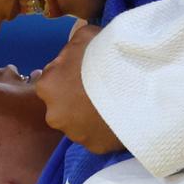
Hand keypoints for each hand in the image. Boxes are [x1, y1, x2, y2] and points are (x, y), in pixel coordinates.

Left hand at [35, 25, 124, 153]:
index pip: (53, 78)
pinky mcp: (94, 147)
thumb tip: (73, 53)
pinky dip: (104, 128)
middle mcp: (54, 114)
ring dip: (89, 114)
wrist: (136, 86)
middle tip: (100, 87)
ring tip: (111, 101)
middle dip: (77, 97)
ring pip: (79, 122)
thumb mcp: (85, 37)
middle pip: (64, 103)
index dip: (71, 72)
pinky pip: (97, 135)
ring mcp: (74, 134)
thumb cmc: (105, 57)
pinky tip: (117, 116)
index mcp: (47, 85)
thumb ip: (72, 46)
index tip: (88, 70)